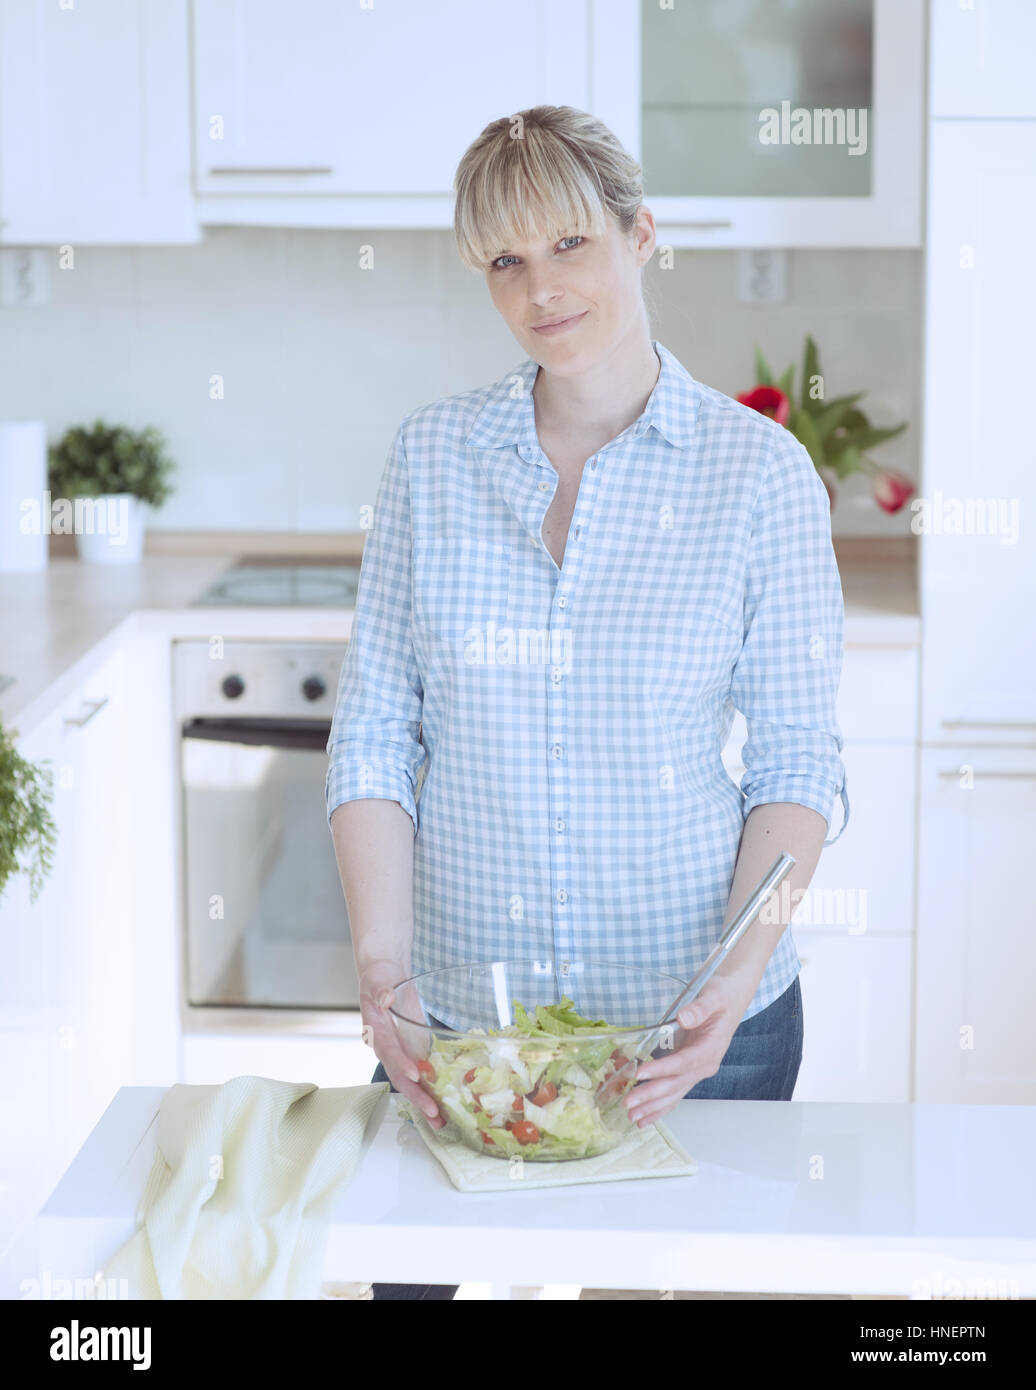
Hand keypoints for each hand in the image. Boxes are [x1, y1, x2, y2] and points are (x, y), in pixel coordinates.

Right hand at [359, 960, 445, 1128]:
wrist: (384, 975)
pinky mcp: (411, 1049)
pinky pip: (421, 1071)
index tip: (415, 1075)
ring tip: (441, 1121)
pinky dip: (431, 1087)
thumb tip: (386, 999)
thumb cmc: (379, 976)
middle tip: (433, 1113)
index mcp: (376, 1032)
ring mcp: (399, 1050)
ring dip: (424, 1099)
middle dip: (416, 1095)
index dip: (401, 1064)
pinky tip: (445, 1102)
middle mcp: (387, 1047)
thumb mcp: (377, 979)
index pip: (389, 1051)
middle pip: (400, 1076)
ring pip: (410, 1080)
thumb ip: (381, 990)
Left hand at [624, 972, 756, 1127]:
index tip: (640, 1073)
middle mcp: (705, 1064)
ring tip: (632, 1116)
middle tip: (628, 1102)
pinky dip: (660, 1106)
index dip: (662, 1069)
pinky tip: (645, 1117)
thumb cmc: (722, 995)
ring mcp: (697, 1070)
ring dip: (653, 1106)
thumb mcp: (714, 996)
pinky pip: (674, 1091)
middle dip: (651, 1095)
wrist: (731, 998)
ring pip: (674, 1093)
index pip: (684, 1062)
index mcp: (711, 1048)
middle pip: (676, 1083)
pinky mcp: (689, 1069)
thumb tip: (684, 1018)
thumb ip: (699, 1008)